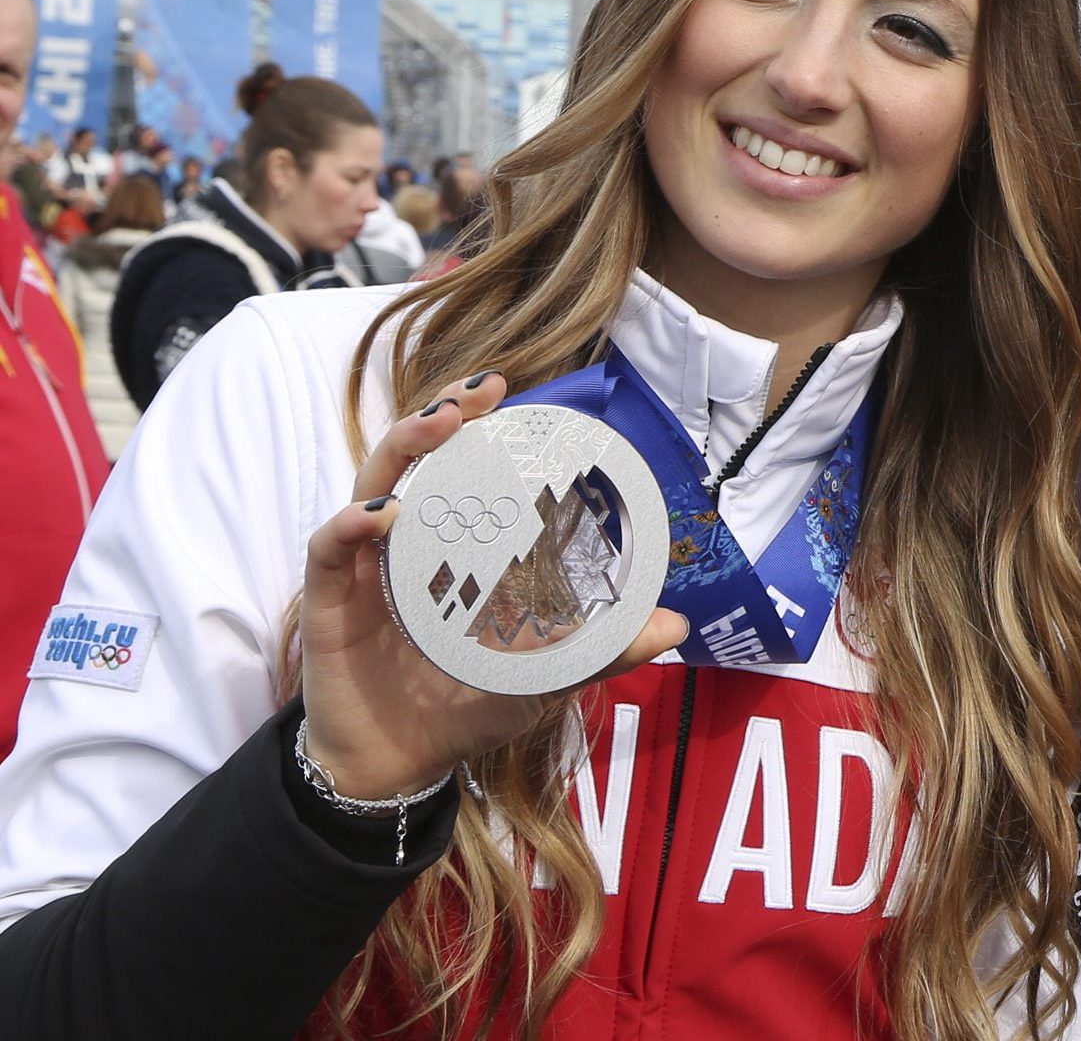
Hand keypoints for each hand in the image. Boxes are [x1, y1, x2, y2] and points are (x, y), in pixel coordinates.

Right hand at [299, 374, 687, 799]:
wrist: (398, 765)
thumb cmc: (466, 706)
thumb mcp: (545, 674)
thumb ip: (604, 648)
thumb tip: (676, 626)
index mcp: (457, 549)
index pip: (467, 470)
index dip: (486, 430)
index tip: (514, 398)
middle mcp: (409, 544)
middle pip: (418, 459)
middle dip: (445, 413)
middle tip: (482, 392)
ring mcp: (365, 567)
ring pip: (373, 484)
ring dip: (403, 447)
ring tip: (441, 425)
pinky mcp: (328, 600)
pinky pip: (328, 549)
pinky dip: (348, 524)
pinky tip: (381, 515)